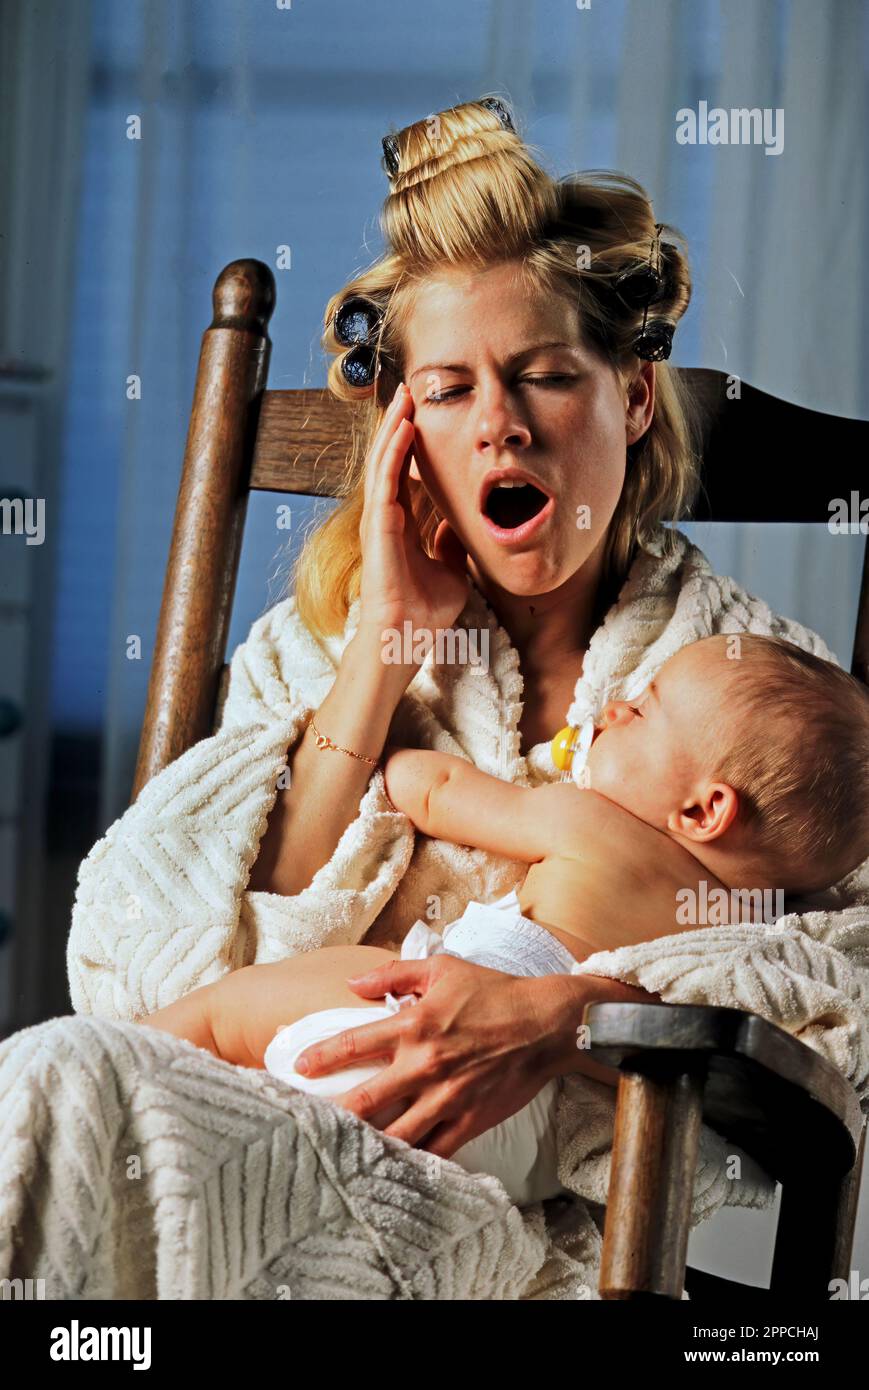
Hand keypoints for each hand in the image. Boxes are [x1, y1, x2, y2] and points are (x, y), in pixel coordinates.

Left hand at [291, 954, 556, 1157]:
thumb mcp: (442, 969)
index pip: (354, 1044)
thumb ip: (394, 974)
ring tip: (338, 1154)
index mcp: (415, 1025)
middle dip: (331, 1115)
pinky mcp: (469, 1121)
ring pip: (396, 1134)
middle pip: (366, 1101)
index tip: (298, 1068)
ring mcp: (447, 1099)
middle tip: (304, 1124)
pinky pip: (433, 1150)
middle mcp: (425, 1065)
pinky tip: (389, 1168)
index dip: (321, 1058)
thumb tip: (352, 982)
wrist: (546, 1024)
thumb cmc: (493, 992)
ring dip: (366, 1145)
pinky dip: (410, 1160)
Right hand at [357, 382, 469, 641]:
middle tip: (410, 391)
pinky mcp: (378, 526)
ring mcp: (378, 520)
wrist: (406, 638)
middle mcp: (385, 518)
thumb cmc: (424, 613)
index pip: (403, 474)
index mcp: (400, 526)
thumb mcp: (451, 570)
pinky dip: (394, 451)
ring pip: (383, 462)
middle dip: (399, 424)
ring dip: (394, 427)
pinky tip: (405, 426)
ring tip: (405, 395)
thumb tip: (461, 524)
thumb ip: (451, 544)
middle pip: (390, 460)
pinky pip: (385, 480)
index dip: (411, 444)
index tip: (422, 416)